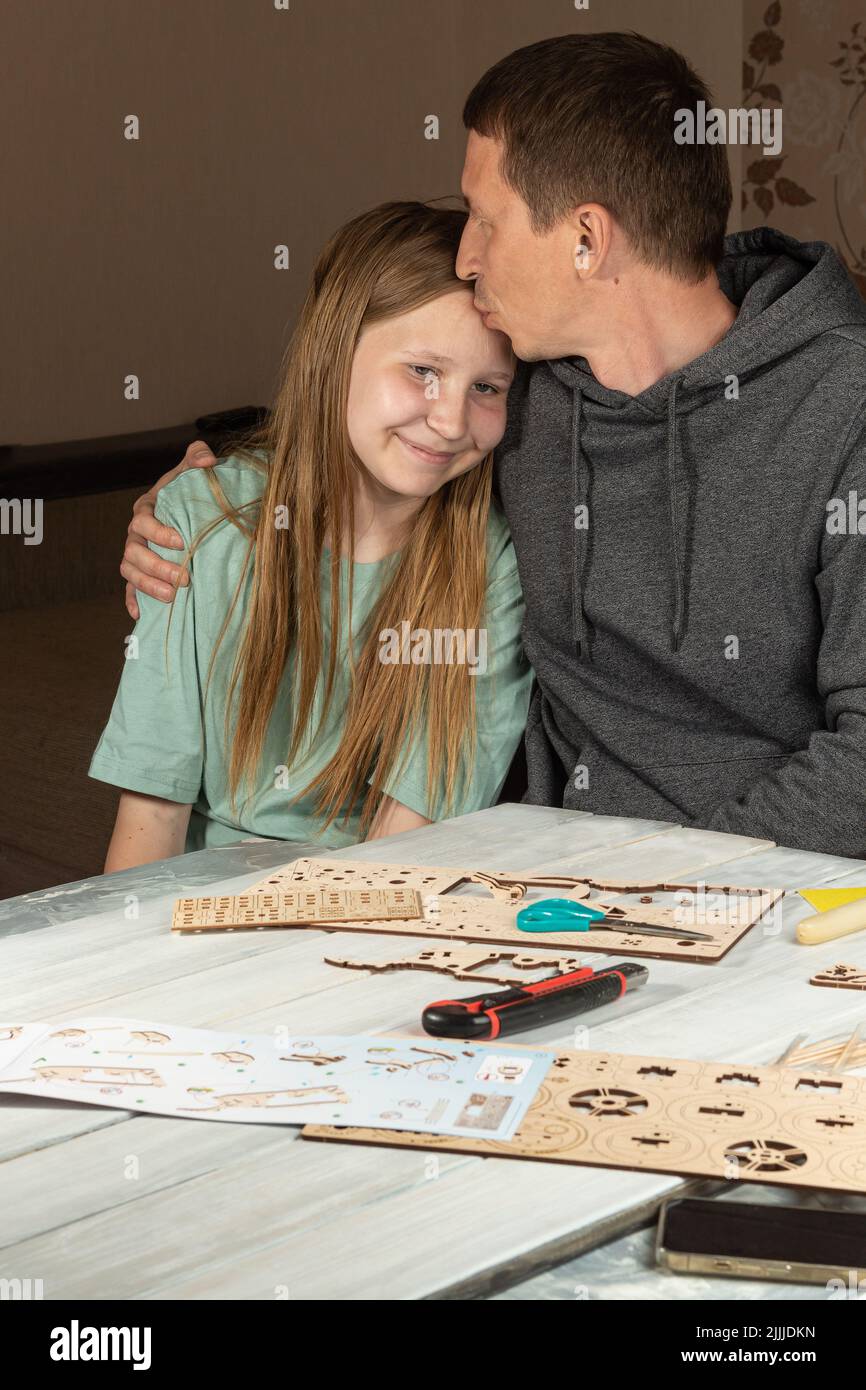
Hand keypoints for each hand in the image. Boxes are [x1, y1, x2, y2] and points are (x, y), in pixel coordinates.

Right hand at [121, 440, 216, 619]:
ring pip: (130, 572)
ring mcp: (135, 556)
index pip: (143, 522)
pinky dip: (132, 601)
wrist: (188, 512)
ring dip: (147, 586)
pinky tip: (140, 615)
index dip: (158, 533)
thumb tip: (208, 460)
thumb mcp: (192, 471)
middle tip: (182, 579)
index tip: (181, 542)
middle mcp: (135, 534)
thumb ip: (197, 457)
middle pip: (134, 552)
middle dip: (156, 566)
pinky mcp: (139, 575)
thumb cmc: (188, 492)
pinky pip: (129, 590)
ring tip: (171, 597)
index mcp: (146, 510)